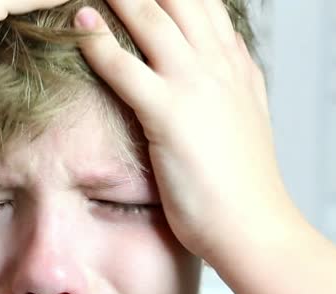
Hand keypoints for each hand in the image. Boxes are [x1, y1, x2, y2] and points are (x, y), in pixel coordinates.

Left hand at [74, 0, 299, 261]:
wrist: (256, 229)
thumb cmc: (245, 187)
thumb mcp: (245, 120)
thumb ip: (231, 86)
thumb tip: (220, 69)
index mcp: (235, 65)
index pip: (203, 3)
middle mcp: (218, 65)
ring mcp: (196, 87)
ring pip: (152, 19)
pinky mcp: (170, 117)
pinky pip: (127, 69)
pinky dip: (99, 42)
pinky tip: (78, 21)